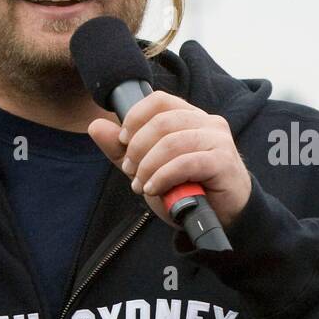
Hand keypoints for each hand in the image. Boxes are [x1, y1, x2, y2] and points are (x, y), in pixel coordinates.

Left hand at [87, 91, 251, 230]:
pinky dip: (163, 177)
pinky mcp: (223, 161)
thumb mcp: (149, 169)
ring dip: (148, 166)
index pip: (158, 100)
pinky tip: (155, 189)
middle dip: (137, 149)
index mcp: (191, 117)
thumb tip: (95, 125)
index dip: (135, 118)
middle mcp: (207, 122)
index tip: (124, 142)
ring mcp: (218, 140)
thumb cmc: (190, 190)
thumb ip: (123, 150)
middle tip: (130, 172)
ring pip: (171, 142)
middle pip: (161, 122)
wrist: (223, 219)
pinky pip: (185, 162)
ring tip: (142, 185)